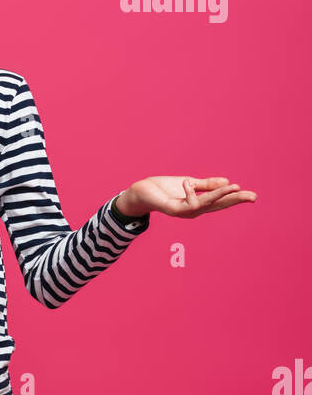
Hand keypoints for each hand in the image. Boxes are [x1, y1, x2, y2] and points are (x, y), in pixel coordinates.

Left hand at [116, 177, 257, 219]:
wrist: (141, 192)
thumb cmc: (164, 189)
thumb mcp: (190, 183)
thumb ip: (207, 184)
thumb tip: (228, 182)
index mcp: (199, 204)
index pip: (221, 201)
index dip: (236, 198)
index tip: (253, 196)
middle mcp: (193, 211)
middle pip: (217, 205)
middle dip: (235, 200)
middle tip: (252, 196)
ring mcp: (183, 211)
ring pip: (205, 205)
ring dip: (220, 195)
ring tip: (235, 186)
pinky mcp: (172, 209)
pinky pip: (187, 204)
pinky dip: (191, 193)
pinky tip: (189, 183)